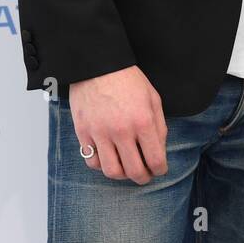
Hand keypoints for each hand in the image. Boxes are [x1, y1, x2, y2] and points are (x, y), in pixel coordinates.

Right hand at [68, 64, 167, 183]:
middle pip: (134, 171)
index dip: (160, 169)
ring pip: (112, 171)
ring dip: (122, 175)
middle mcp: (122, 131)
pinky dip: (102, 165)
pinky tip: (109, 157)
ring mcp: (100, 133)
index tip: (159, 169)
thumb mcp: (153, 98)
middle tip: (145, 175)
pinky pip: (92, 161)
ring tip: (126, 168)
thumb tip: (159, 150)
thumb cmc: (128, 80)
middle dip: (143, 178)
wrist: (98, 65)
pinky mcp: (83, 132)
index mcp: (143, 121)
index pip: (155, 160)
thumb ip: (159, 126)